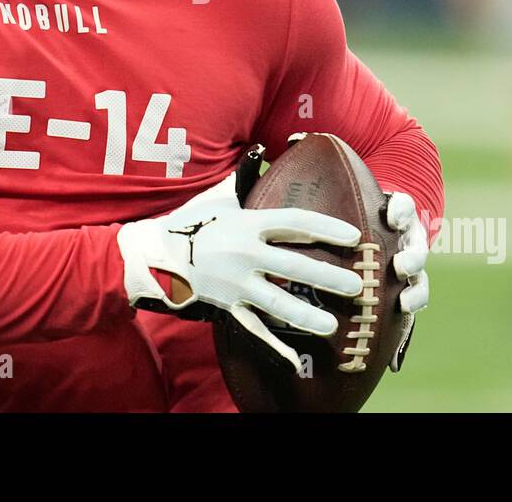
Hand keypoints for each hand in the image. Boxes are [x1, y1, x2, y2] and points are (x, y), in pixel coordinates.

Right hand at [117, 171, 364, 374]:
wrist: (155, 254)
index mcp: (247, 224)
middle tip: (356, 285)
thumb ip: (245, 179)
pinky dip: (273, 345)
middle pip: (293, 266)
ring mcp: (236, 284)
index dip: (325, 229)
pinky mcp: (228, 305)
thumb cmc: (192, 222)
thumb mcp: (220, 198)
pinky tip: (294, 359)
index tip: (353, 236)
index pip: (294, 223)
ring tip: (332, 323)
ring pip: (276, 303)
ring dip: (305, 314)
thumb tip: (264, 152)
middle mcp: (244, 255)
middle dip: (327, 276)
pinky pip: (253, 328)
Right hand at [385, 190, 428, 370]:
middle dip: (413, 270)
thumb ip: (381, 320)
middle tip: (401, 274)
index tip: (402, 306)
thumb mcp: (373, 290)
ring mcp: (407, 230)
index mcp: (407, 277)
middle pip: (418, 264)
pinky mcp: (400, 205)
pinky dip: (400, 212)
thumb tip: (391, 368)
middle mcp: (410, 253)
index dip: (414, 299)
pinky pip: (403, 206)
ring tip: (399, 255)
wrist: (377, 212)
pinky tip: (389, 218)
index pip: (418, 292)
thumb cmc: (370, 259)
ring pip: (417, 240)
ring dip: (411, 248)